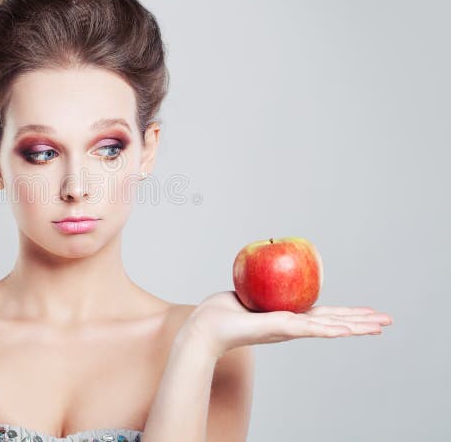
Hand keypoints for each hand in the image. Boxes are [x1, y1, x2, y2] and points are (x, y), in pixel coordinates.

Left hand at [181, 290, 393, 359]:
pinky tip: (349, 330)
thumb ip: (259, 284)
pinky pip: (310, 329)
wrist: (206, 327)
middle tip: (387, 321)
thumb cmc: (220, 312)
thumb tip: (262, 262)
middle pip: (334, 322)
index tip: (366, 314)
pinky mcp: (280, 329)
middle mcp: (292, 325)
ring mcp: (288, 329)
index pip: (323, 315)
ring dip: (356, 327)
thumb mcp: (247, 293)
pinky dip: (330, 330)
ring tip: (380, 326)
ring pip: (329, 328)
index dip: (345, 314)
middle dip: (361, 322)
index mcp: (288, 317)